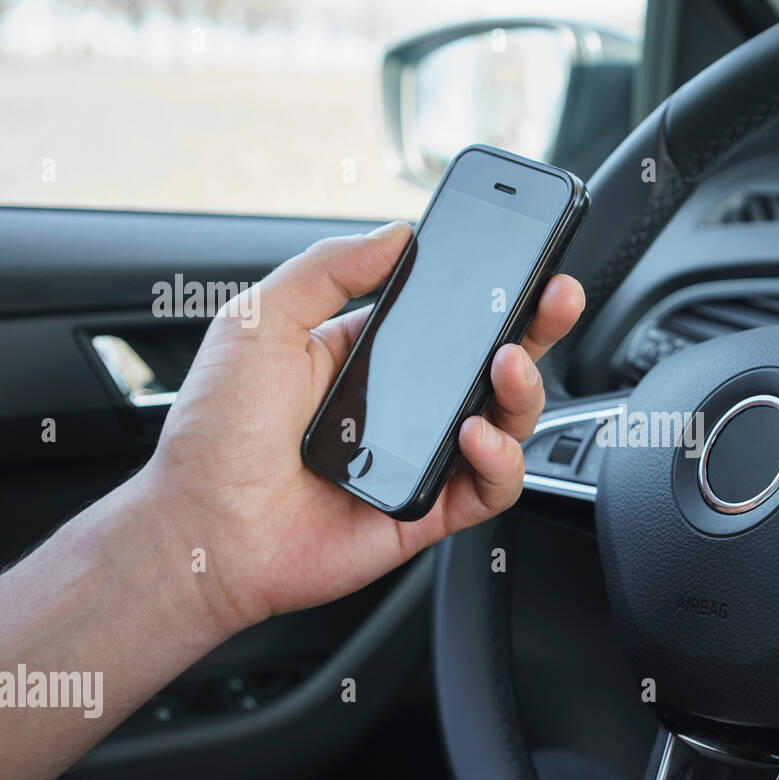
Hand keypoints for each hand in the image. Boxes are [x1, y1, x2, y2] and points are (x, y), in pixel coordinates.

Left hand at [131, 221, 583, 639]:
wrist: (203, 529)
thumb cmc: (216, 433)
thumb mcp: (261, 321)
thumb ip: (328, 269)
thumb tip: (397, 233)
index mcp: (375, 355)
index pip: (453, 314)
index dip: (496, 288)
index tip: (526, 256)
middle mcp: (408, 405)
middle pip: (498, 361)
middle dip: (538, 326)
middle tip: (557, 295)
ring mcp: (424, 457)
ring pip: (508, 421)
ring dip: (524, 389)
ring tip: (506, 366)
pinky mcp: (431, 509)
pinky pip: (492, 487)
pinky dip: (500, 461)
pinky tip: (475, 438)